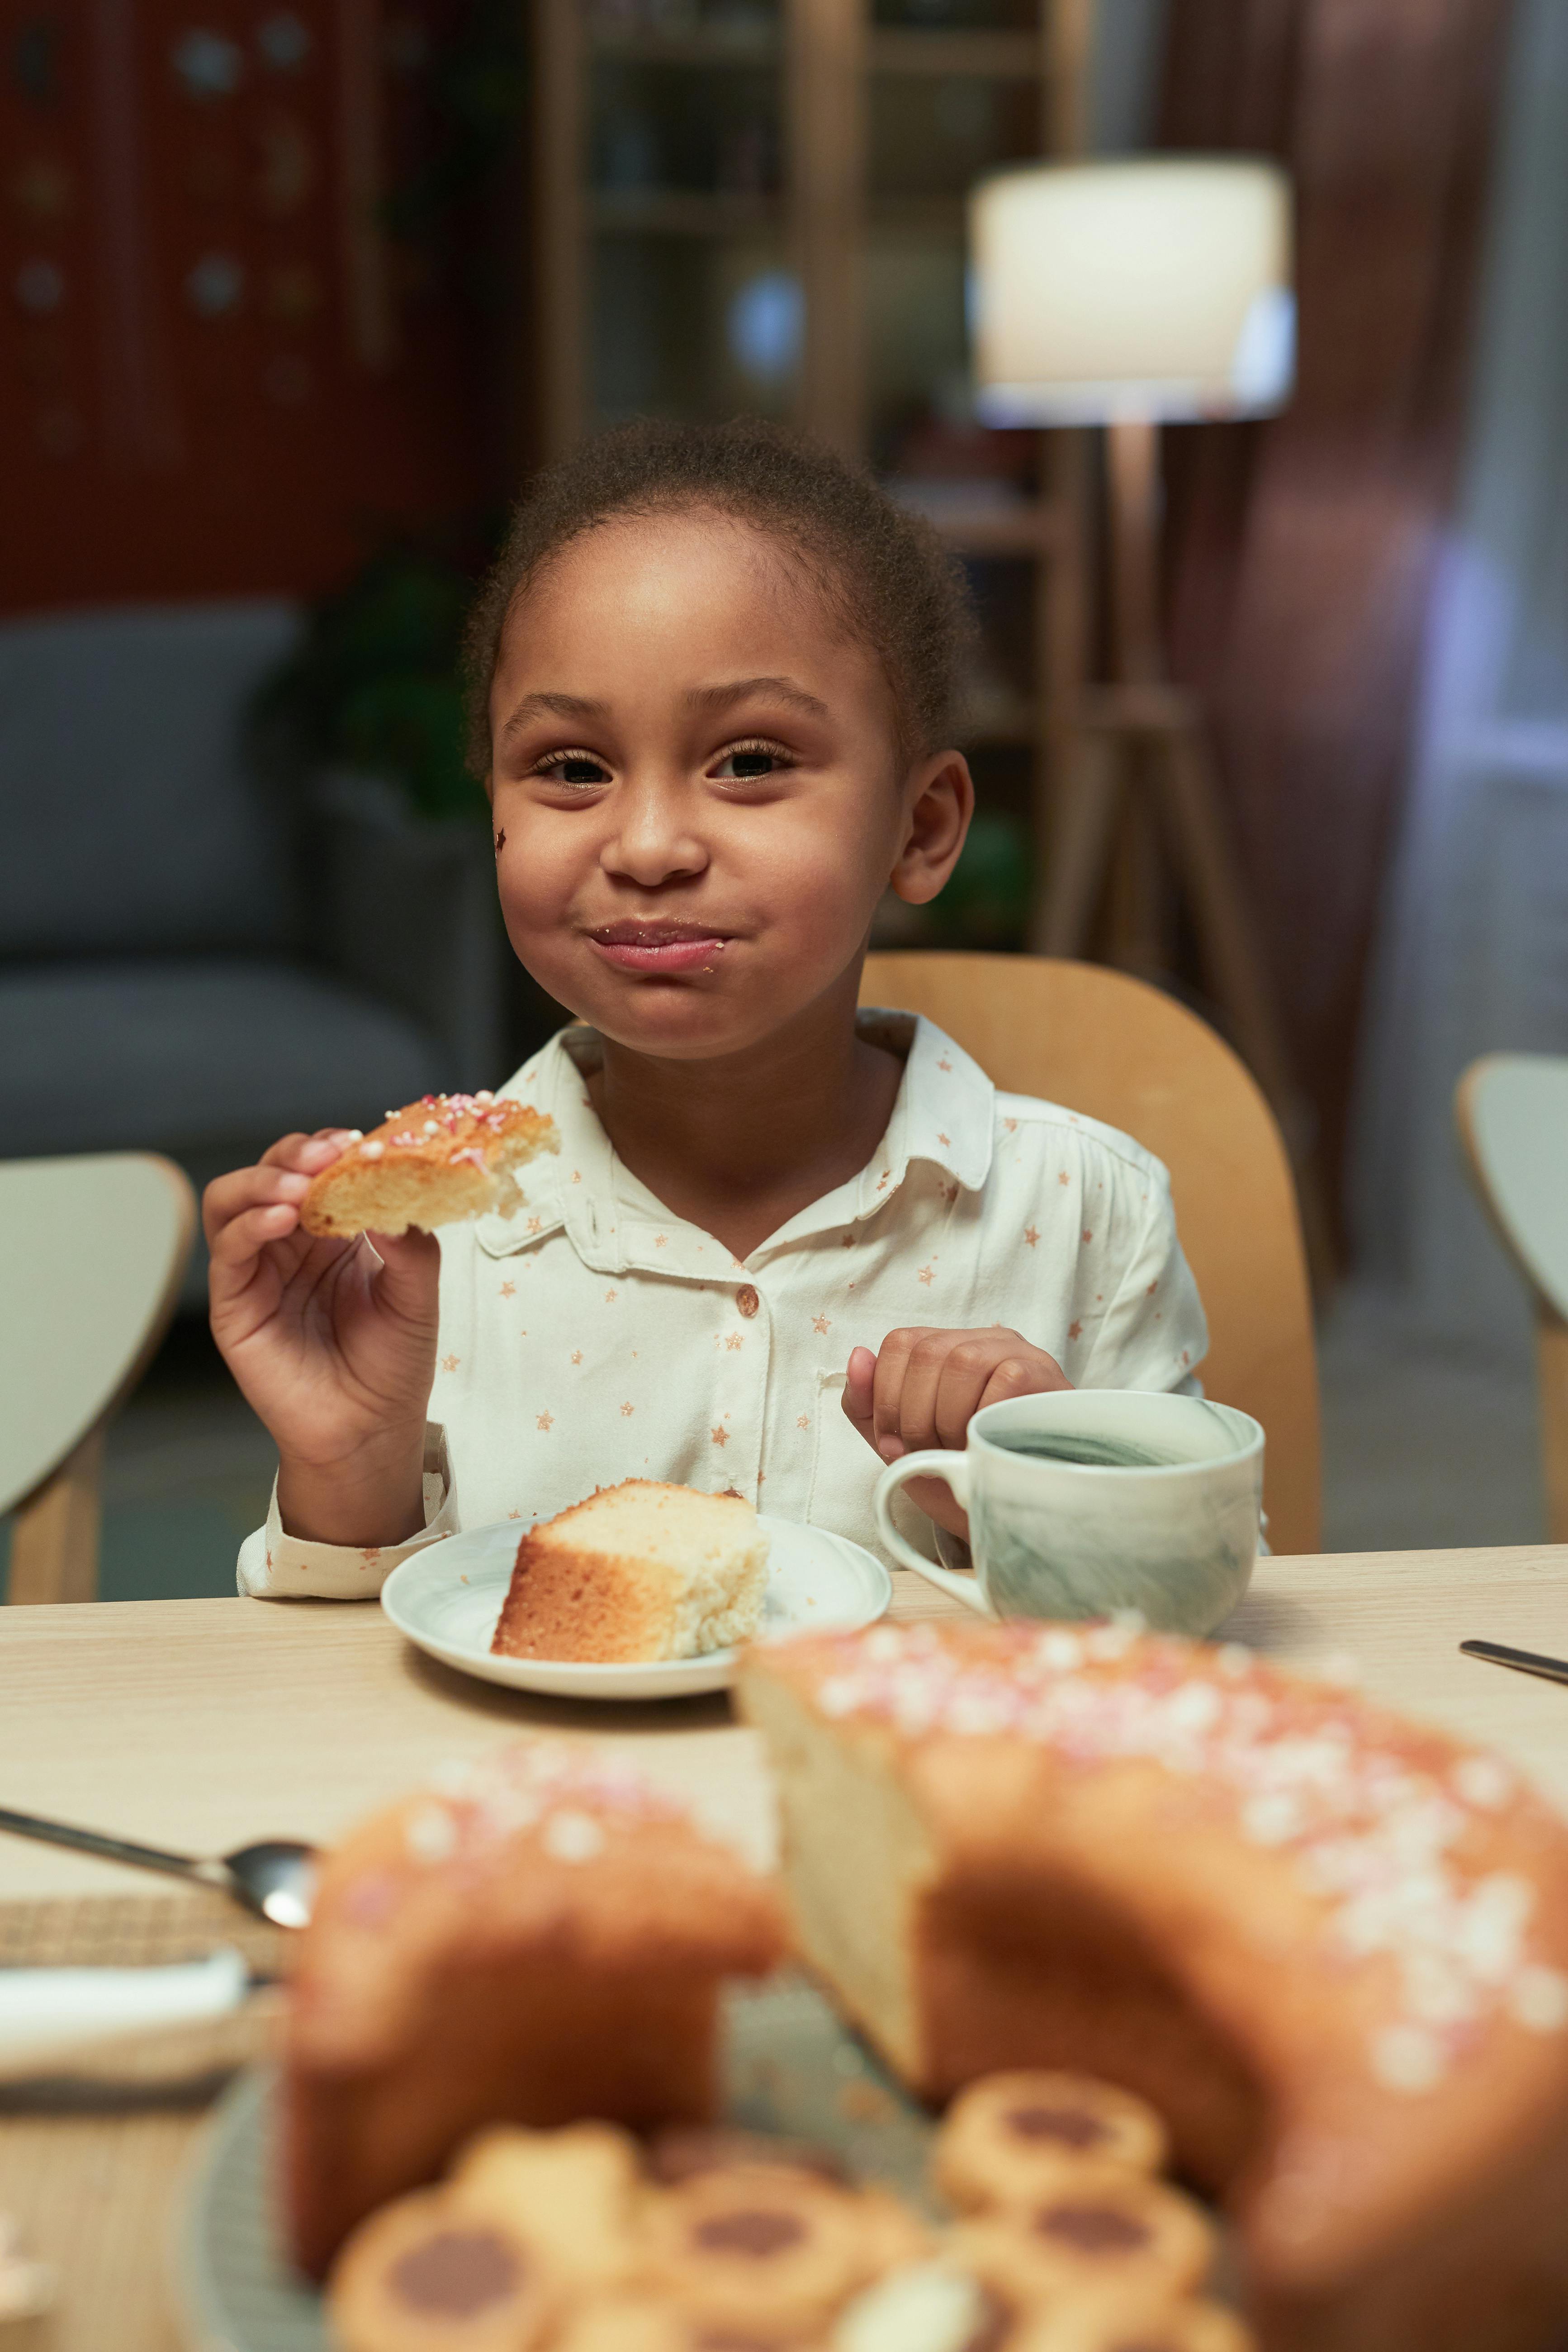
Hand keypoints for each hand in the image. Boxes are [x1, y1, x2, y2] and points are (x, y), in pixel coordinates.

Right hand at [204, 1130, 440, 1544]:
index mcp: (333, 1233)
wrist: (372, 1430)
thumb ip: (410, 1241)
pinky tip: (282, 1219)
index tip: (356, 1143)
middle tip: (325, 1157)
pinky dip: (249, 1226)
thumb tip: (394, 1186)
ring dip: (261, 1182)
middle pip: (271, 1174)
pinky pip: (227, 1252)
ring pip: (233, 1201)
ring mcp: (258, 1271)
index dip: (331, 1150)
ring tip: (298, 1188)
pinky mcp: (235, 1305)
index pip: (318, 1171)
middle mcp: (290, 1244)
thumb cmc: (394, 1364)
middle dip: (294, 1156)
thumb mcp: (418, 1293)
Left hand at [843, 1327, 1071, 1539]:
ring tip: (956, 1450)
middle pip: (928, 1351)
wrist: (1016, 1516)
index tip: (894, 1443)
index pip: (901, 1342)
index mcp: (947, 1349)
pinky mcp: (1046, 1376)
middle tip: (927, 1453)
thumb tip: (858, 1355)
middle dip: (914, 1415)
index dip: (885, 1395)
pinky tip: (986, 1444)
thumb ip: (868, 1405)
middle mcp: (983, 1341)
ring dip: (948, 1418)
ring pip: (963, 1361)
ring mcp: (1019, 1354)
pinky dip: (984, 1418)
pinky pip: (1006, 1378)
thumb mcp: (901, 1444)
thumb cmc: (961, 1474)